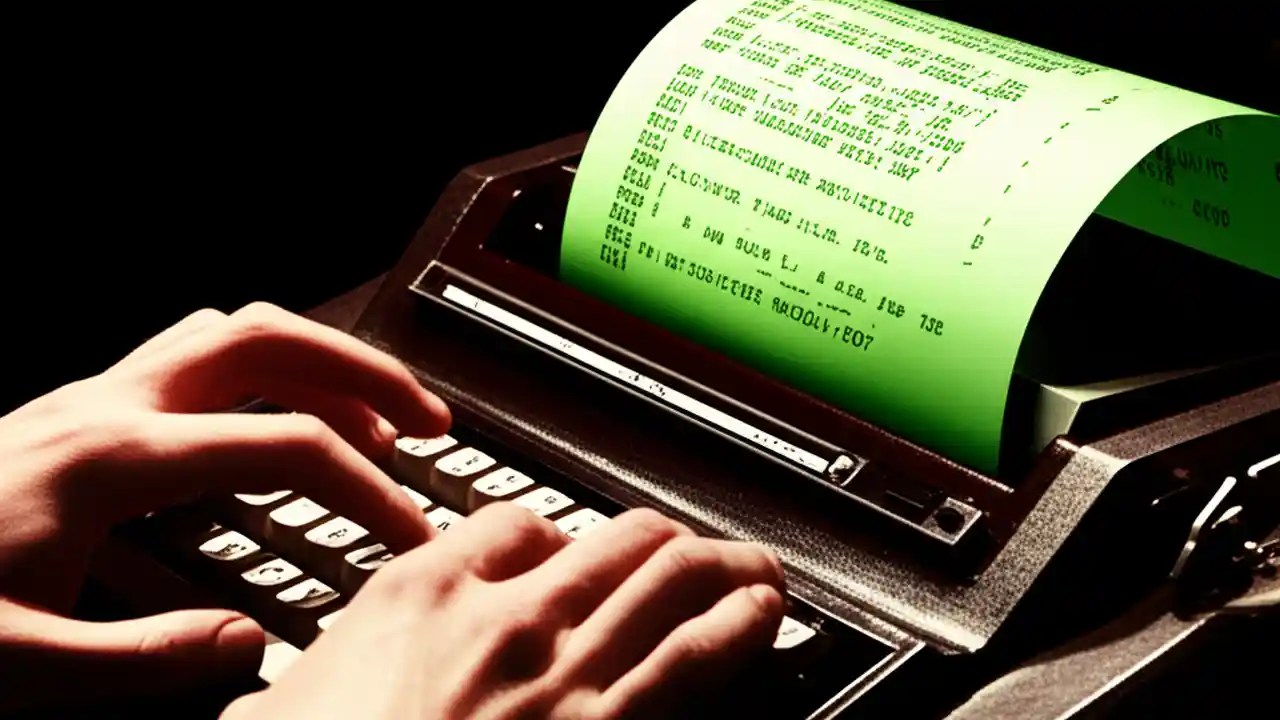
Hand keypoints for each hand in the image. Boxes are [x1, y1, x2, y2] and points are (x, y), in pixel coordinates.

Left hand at [0, 302, 449, 711]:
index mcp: (109, 457)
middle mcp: (108, 406)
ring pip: (232, 333)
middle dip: (365, 371)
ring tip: (378, 414)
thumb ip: (145, 660)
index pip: (281, 445)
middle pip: (268, 339)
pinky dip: (265, 376)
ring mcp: (92, 397)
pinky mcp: (80, 412)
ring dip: (318, 362)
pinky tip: (279, 422)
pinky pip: (196, 359)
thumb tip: (257, 645)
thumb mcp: (16, 665)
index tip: (410, 534)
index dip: (366, 488)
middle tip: (429, 419)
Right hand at [224, 504, 784, 719]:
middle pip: (612, 537)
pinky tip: (763, 614)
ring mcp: (565, 668)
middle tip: (677, 548)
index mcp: (419, 596)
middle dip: (656, 539)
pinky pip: (697, 654)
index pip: (509, 523)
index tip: (560, 546)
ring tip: (748, 562)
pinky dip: (741, 624)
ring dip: (718, 564)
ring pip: (668, 578)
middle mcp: (505, 616)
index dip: (547, 530)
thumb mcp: (282, 708)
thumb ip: (309, 675)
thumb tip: (285, 686)